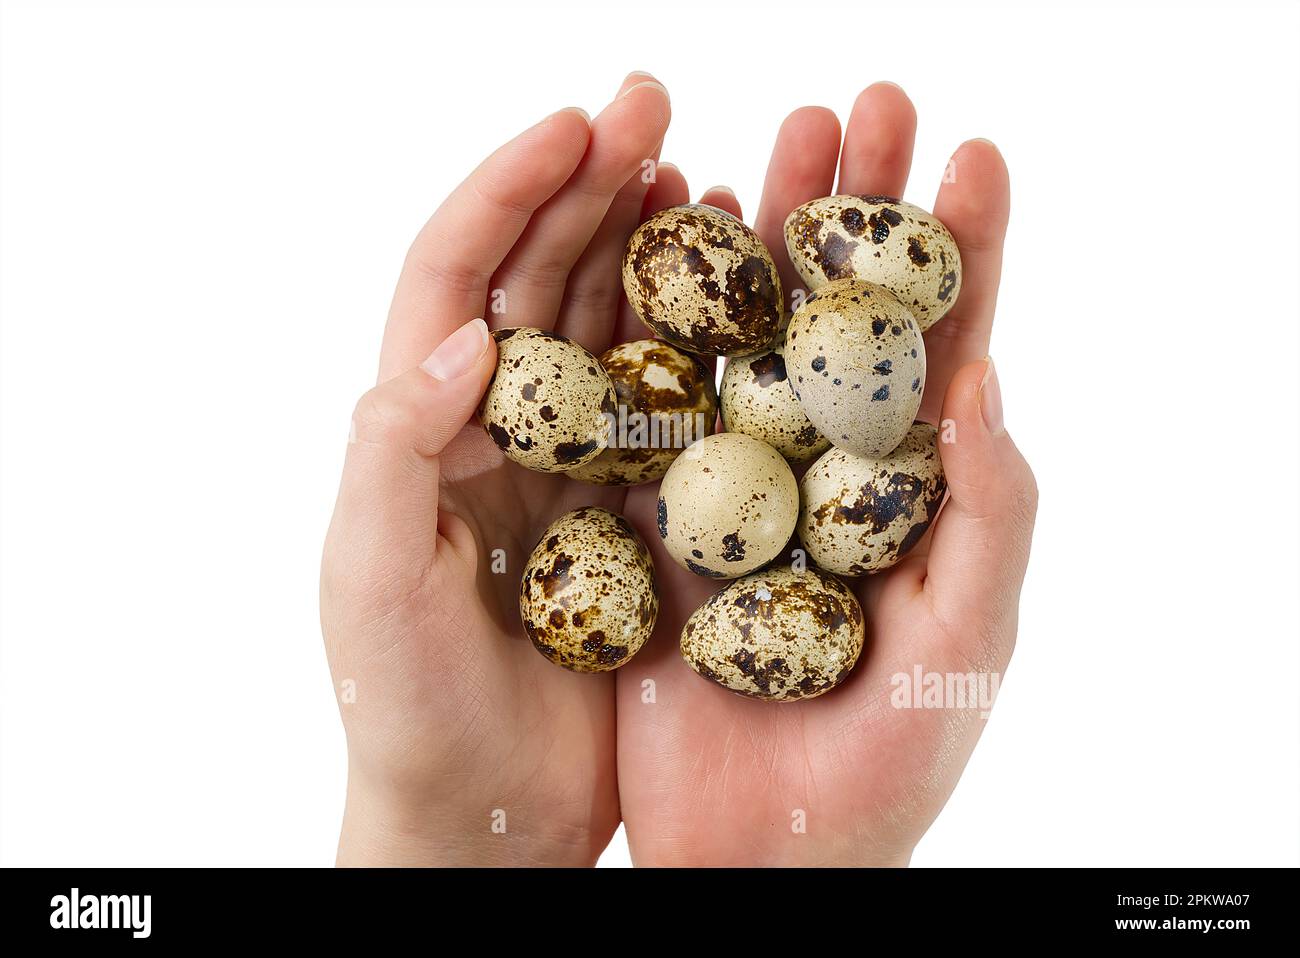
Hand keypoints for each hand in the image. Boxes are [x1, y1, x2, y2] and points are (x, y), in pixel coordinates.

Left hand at [320, 73, 671, 865]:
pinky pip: (670, 404)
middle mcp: (494, 427)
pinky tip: (734, 291)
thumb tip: (468, 335)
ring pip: (610, 324)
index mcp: (419, 425)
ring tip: (703, 167)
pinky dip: (699, 339)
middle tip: (651, 103)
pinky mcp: (631, 510)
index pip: (454, 276)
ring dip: (649, 242)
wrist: (479, 810)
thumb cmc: (403, 705)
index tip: (574, 124)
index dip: (506, 191)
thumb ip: (394, 450)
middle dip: (588, 183)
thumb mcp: (370, 577)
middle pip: (539, 275)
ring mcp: (568, 463)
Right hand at [615, 83, 1038, 865]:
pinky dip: (665, 324)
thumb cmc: (880, 769)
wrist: (752, 854)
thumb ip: (987, 519)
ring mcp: (744, 483)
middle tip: (861, 105)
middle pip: (848, 319)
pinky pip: (664, 404)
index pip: (949, 350)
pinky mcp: (664, 514)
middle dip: (859, 211)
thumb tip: (984, 377)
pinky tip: (663, 248)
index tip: (971, 152)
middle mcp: (830, 470)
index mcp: (916, 492)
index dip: (964, 252)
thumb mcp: (962, 647)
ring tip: (765, 141)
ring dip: (760, 243)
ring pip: (754, 342)